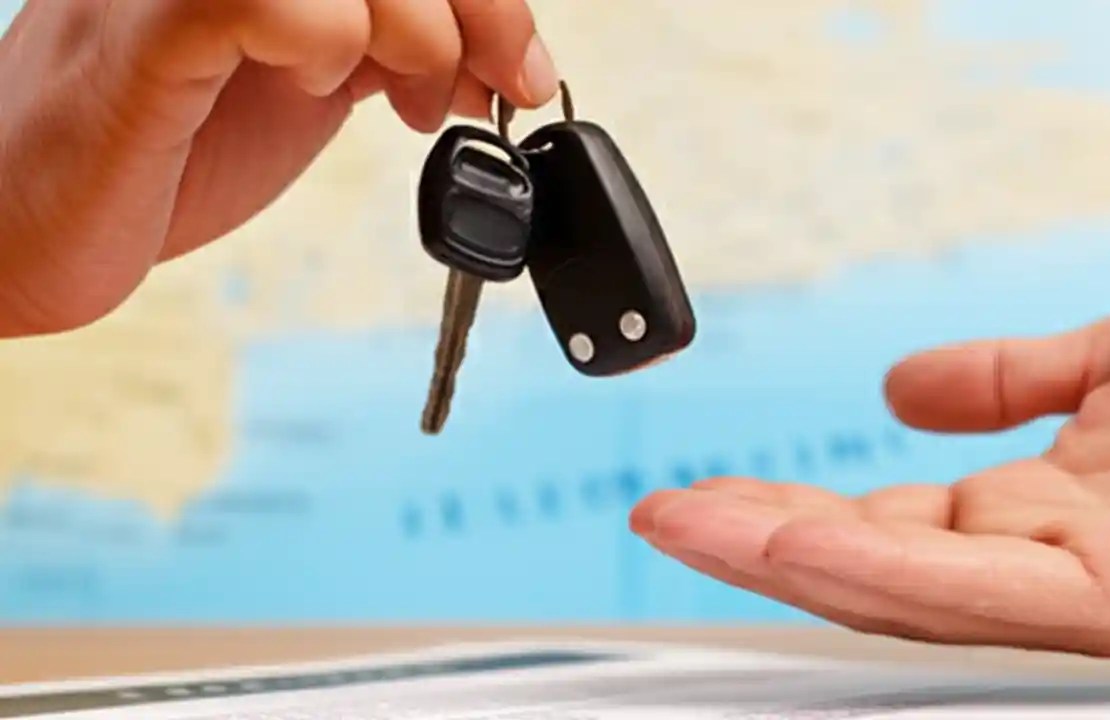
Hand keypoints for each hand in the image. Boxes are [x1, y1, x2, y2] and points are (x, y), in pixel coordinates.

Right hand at [0, 0, 556, 336]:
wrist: (28, 228)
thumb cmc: (160, 157)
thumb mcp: (303, 87)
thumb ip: (378, 50)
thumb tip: (483, 52)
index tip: (521, 66)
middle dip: (477, 13)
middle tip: (492, 90)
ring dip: (416, 32)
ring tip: (403, 101)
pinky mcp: (137, 37)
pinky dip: (327, 44)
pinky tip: (317, 87)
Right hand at [631, 303, 1109, 656]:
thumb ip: (1004, 376)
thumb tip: (902, 387)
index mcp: (1028, 518)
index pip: (878, 530)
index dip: (785, 516)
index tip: (706, 496)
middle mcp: (1033, 567)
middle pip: (867, 570)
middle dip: (756, 548)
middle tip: (662, 522)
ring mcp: (1068, 591)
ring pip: (898, 590)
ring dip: (783, 562)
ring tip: (689, 533)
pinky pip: (973, 589)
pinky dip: (873, 571)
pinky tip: (796, 550)